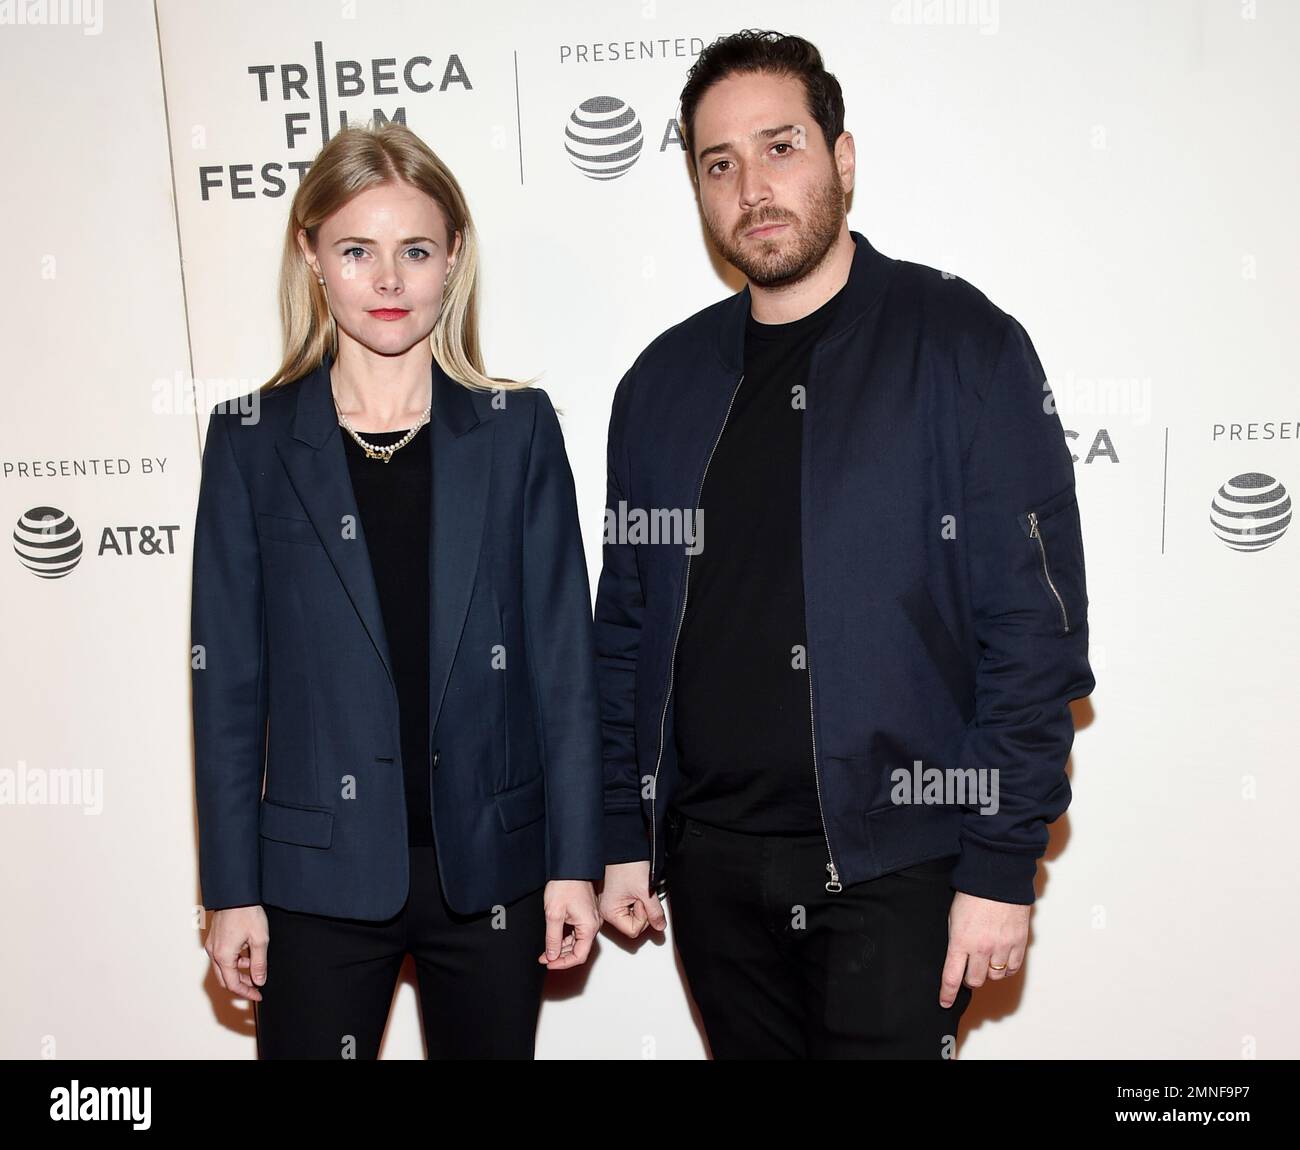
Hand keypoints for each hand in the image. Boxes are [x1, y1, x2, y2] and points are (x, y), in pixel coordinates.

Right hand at [204, 905, 268, 1001]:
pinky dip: (235, 961)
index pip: (233, 984)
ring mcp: (213, 945)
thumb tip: (259, 981)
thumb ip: (259, 963)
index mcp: (223, 956)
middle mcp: (214, 952)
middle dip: (242, 985)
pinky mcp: (215, 938)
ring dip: (239, 971)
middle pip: (225, 978)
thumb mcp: (259, 939)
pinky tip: (248, 954)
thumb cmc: (247, 912)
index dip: (246, 993)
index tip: (258, 995)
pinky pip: (223, 957)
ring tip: (255, 967)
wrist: (236, 893)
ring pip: (223, 968)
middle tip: (257, 986)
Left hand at [538, 880, 601, 969]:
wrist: (570, 866)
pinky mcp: (587, 914)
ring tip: (547, 951)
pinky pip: (578, 932)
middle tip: (544, 958)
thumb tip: (552, 955)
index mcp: (589, 926)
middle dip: (560, 956)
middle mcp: (594, 924)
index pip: (579, 955)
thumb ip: (553, 938)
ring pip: (578, 941)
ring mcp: (591, 919)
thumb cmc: (565, 884)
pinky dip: (566, 938)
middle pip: (579, 950)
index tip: (550, 964)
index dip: (563, 963)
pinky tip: (555, 939)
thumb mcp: (554, 914)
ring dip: (562, 947)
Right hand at [597, 861, 665, 938]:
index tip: (642, 900)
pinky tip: (637, 888)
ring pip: (633, 916)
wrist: (625, 846)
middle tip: (641, 893)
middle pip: (633, 924)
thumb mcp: (646, 891)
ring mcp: (611, 903)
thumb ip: (655, 912)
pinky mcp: (616, 897)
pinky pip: (631, 907)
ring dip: (641, 904)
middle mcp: (606, 910)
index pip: (633, 930)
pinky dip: (638, 899)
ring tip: (638, 888)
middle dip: (642, 910)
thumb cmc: (628, 864)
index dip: (643, 916)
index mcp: (609, 912)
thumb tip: (660, 926)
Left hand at [940, 891, 1029, 1006]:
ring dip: (988, 972)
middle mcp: (981, 948)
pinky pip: (1012, 968)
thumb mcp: (953, 917)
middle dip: (969, 979)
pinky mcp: (1018, 943)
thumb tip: (957, 958)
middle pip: (974, 980)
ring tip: (986, 959)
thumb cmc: (972, 894)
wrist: (997, 879)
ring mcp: (1001, 947)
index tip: (945, 1002)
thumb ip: (955, 940)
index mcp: (960, 941)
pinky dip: (1006, 969)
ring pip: (994, 976)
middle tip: (968, 970)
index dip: (948, 993)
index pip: (952, 977)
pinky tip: (1001, 961)